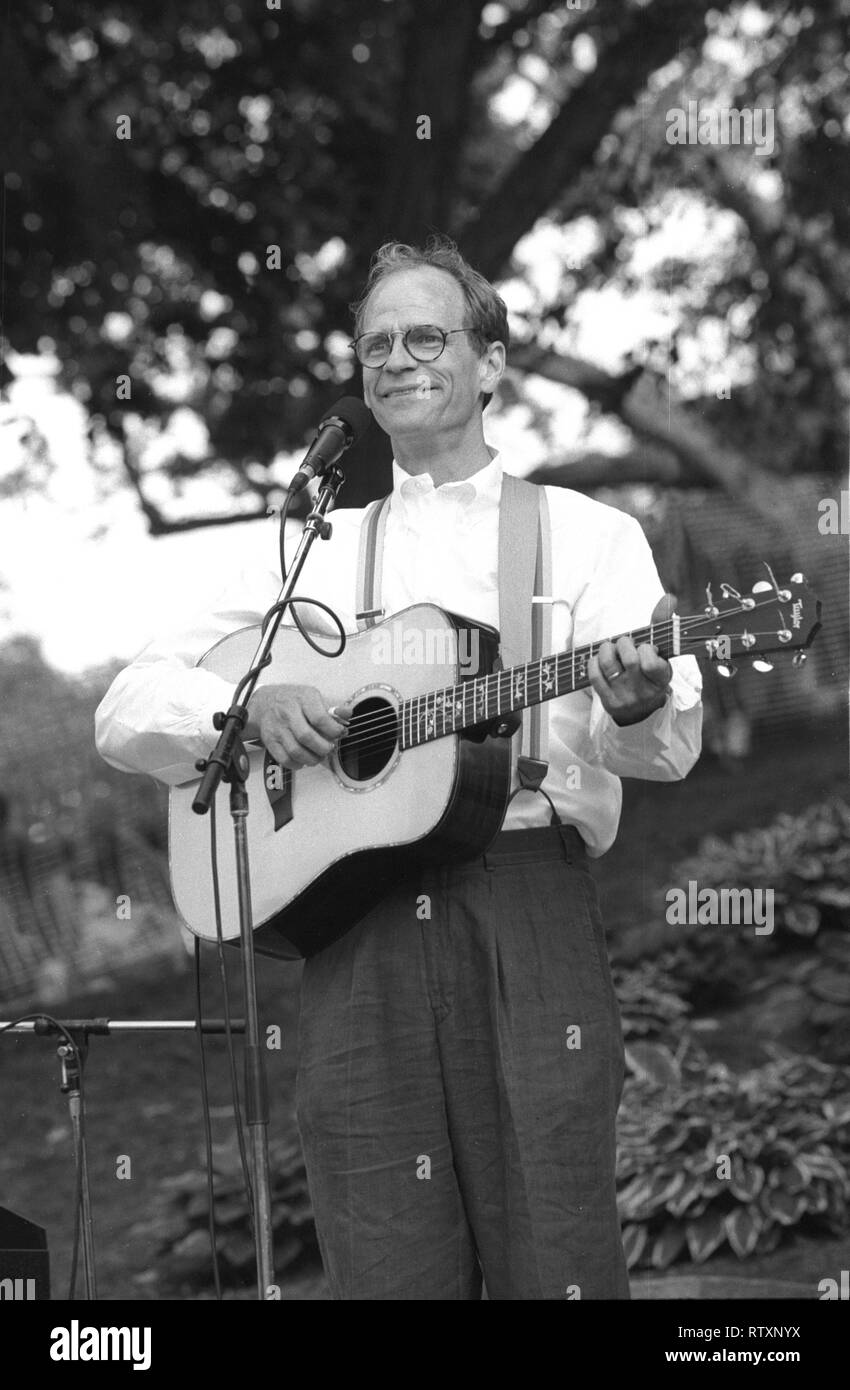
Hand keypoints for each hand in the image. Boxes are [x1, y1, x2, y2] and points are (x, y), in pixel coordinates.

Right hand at [244, 684, 352, 768]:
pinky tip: (304, 759)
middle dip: (324, 748)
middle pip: (307, 737)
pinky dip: (298, 764)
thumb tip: (347, 715)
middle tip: (329, 748)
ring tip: (319, 756)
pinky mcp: (270, 741)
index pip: (320, 718)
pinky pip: (285, 759)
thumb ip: (333, 708)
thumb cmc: (292, 701)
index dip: (334, 730)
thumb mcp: (313, 696)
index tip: (340, 733)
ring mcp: (278, 728)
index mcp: (302, 699)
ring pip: (296, 751)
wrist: (263, 703)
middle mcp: (288, 713)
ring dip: (312, 759)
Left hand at [588, 594, 675, 726]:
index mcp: (662, 678)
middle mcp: (645, 691)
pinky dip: (594, 662)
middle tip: (623, 643)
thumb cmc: (649, 672)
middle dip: (623, 643)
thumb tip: (669, 597)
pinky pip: (595, 676)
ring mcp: (626, 698)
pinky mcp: (609, 702)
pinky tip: (599, 659)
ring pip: (610, 666)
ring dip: (606, 649)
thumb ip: (662, 624)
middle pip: (630, 661)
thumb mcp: (661, 652)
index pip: (651, 662)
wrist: (640, 709)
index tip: (645, 647)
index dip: (645, 649)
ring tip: (610, 648)